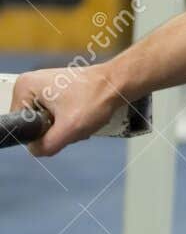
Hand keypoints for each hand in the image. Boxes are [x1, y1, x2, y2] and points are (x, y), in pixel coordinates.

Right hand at [10, 63, 125, 156]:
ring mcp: (44, 86)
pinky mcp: (56, 91)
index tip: (61, 125)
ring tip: (79, 118)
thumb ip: (45, 145)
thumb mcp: (68, 130)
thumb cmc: (96, 98)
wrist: (117, 85)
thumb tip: (36, 149)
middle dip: (54, 130)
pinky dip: (68, 121)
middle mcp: (31, 84)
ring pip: (46, 122)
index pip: (20, 125)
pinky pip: (55, 115)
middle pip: (33, 123)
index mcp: (25, 87)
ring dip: (63, 127)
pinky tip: (82, 116)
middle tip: (72, 123)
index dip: (41, 133)